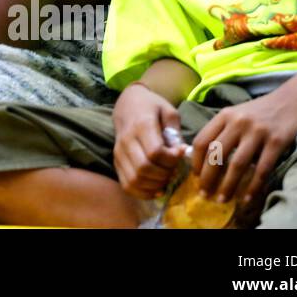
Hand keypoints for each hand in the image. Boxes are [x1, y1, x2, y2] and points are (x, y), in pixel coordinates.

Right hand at [112, 83, 186, 198]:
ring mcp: (118, 152)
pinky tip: (156, 189)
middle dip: (165, 174)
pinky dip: (142, 192)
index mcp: (141, 125)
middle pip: (144, 168)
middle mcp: (126, 140)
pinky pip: (127, 184)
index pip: (155, 151)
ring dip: (155, 185)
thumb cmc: (151, 106)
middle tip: (174, 169)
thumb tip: (180, 154)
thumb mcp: (168, 111)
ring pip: (135, 179)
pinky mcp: (116, 161)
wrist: (127, 104)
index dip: (171, 159)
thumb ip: (175, 133)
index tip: (181, 154)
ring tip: (166, 178)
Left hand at [190, 86, 296, 207]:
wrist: (292, 100)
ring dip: (227, 185)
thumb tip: (203, 157)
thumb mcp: (236, 114)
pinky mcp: (276, 142)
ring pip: (237, 164)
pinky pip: (262, 169)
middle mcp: (238, 123)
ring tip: (222, 199)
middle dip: (207, 177)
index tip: (195, 176)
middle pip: (216, 154)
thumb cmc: (260, 111)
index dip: (196, 161)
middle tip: (204, 194)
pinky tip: (246, 198)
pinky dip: (253, 186)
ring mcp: (257, 132)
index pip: (202, 140)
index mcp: (224, 115)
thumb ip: (221, 130)